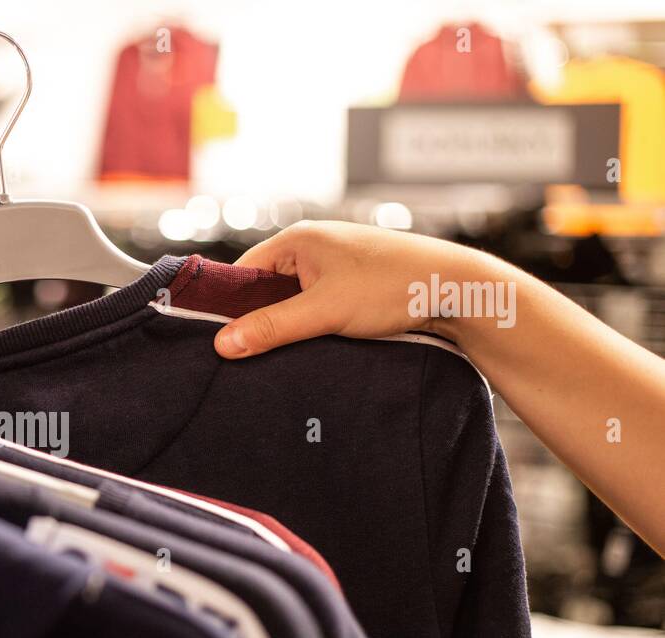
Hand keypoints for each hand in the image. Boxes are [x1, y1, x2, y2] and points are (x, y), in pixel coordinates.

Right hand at [213, 220, 514, 358]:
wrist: (461, 289)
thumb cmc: (394, 288)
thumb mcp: (325, 313)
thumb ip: (271, 328)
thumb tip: (221, 345)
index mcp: (298, 239)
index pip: (241, 275)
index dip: (227, 309)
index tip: (219, 343)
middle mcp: (312, 246)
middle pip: (263, 290)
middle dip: (257, 321)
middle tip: (249, 356)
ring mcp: (333, 264)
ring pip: (290, 301)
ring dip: (287, 327)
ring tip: (282, 354)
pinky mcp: (351, 284)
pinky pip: (313, 306)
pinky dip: (309, 326)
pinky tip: (312, 346)